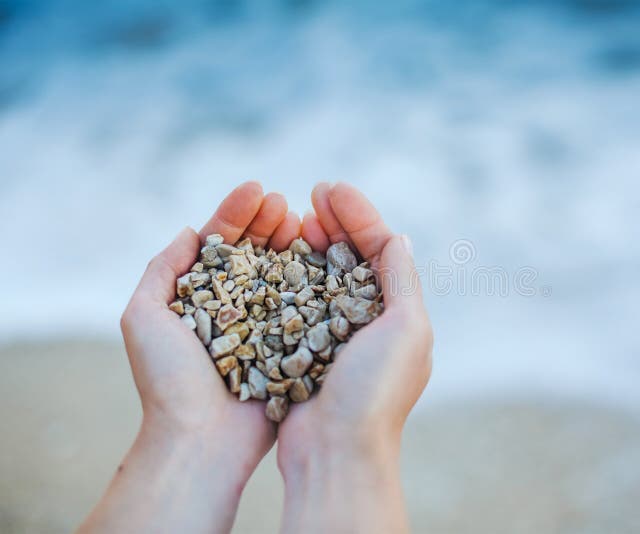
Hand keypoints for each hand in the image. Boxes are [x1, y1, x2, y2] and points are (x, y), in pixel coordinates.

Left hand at [80, 182, 300, 533]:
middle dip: (267, 223)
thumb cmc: (168, 380)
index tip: (258, 189)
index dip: (237, 214)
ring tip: (302, 221)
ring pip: (280, 273)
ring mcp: (262, 324)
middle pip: (254, 253)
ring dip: (290, 244)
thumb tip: (191, 230)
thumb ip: (162, 269)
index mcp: (197, 296)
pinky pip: (301, 305)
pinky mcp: (287, 344)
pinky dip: (310, 279)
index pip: (220, 244)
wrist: (201, 439)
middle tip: (284, 205)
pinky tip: (320, 257)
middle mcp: (232, 306)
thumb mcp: (143, 316)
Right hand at [277, 183, 433, 533]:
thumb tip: (399, 236)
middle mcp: (371, 321)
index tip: (329, 189)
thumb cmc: (375, 391)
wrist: (336, 451)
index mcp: (399, 313)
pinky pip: (298, 300)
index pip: (381, 249)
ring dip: (311, 243)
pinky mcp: (305, 348)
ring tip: (294, 219)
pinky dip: (291, 274)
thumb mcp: (406, 329)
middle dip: (335, 222)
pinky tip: (278, 256)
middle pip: (352, 256)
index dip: (359, 215)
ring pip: (323, 274)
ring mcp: (336, 333)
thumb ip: (402, 280)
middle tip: (311, 195)